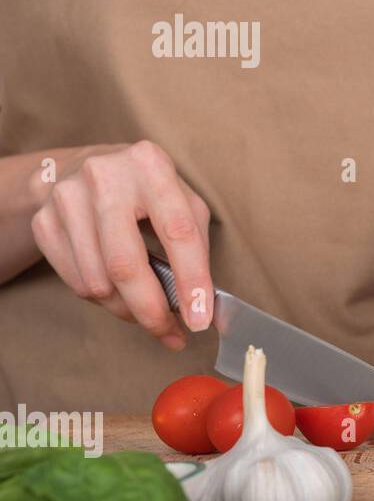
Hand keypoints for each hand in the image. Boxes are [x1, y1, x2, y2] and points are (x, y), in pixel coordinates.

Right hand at [29, 140, 212, 348]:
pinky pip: (76, 282)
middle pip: (125, 264)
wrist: (88, 167)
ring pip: (98, 282)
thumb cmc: (149, 192)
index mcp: (150, 165)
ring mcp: (67, 198)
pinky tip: (119, 291)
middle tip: (170, 334)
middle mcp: (105, 176)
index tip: (199, 319)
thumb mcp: (184, 203)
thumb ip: (195, 249)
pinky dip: (104, 299)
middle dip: (151, 310)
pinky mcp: (44, 221)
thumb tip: (201, 306)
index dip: (191, 281)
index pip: (177, 232)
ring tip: (146, 306)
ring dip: (127, 309)